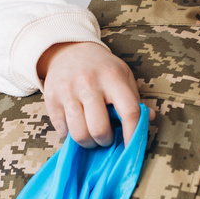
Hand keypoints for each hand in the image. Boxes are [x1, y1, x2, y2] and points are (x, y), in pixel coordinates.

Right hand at [36, 41, 153, 147]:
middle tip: (105, 137)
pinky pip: (62, 130)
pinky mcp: (51, 99)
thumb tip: (148, 118)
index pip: (129, 111)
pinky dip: (70, 134)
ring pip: (79, 134)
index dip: (132, 134)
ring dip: (88, 142)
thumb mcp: (123, 75)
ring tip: (91, 135)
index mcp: (112, 77)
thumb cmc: (102, 68)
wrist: (68, 50)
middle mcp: (89, 83)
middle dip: (105, 141)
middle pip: (99, 129)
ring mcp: (67, 91)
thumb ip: (135, 98)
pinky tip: (75, 124)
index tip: (130, 147)